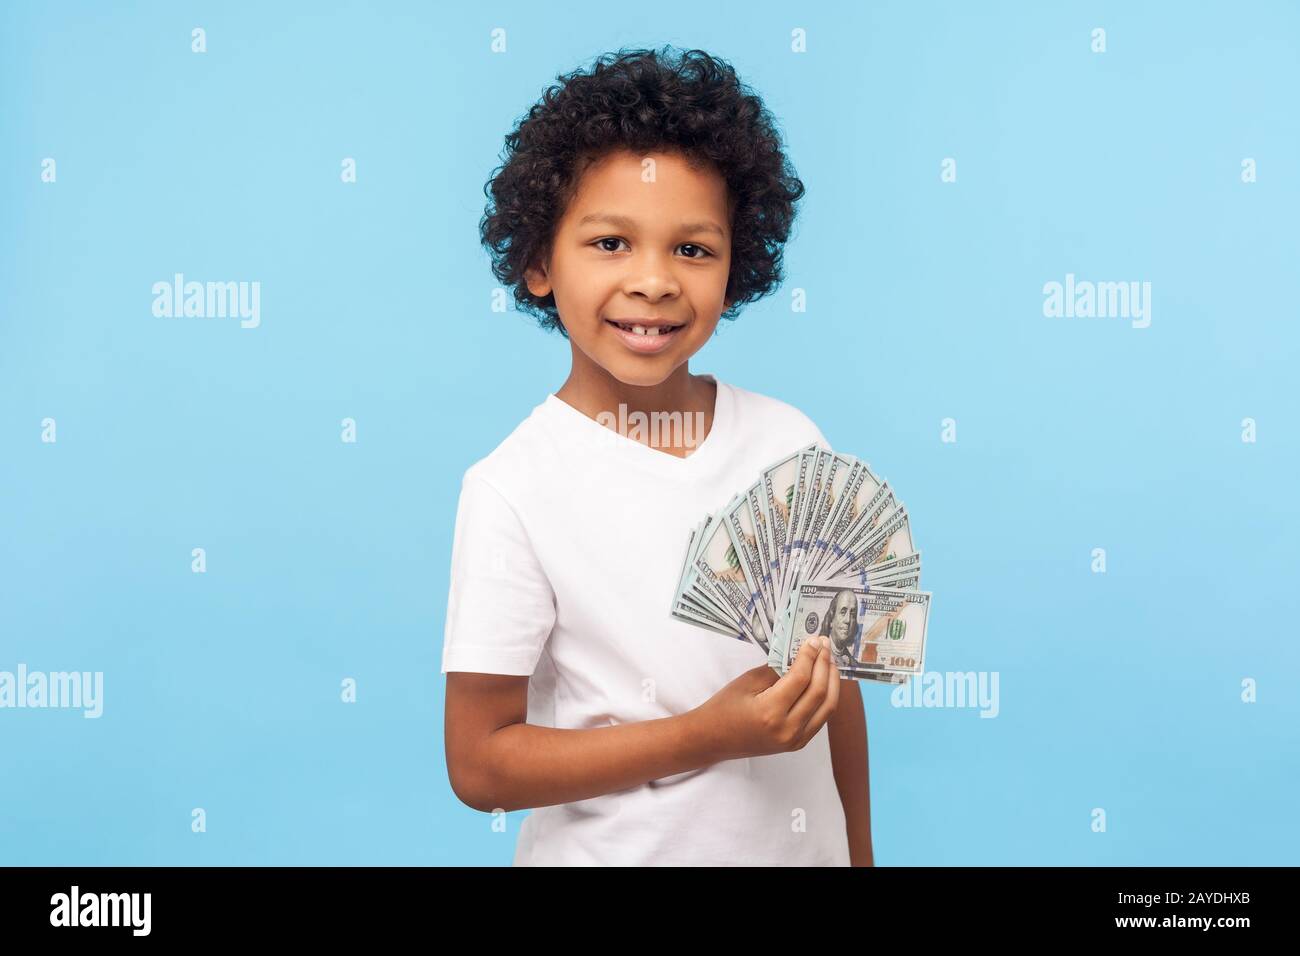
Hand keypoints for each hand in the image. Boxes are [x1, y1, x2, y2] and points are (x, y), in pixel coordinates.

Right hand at [693, 635, 841, 760]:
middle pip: (819, 692)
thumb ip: (777, 669)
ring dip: (832, 681)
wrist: (713, 739)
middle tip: (824, 645)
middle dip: (824, 664)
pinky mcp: (798, 743)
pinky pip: (821, 718)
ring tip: (829, 660)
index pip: (801, 678)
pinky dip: (827, 697)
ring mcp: (795, 740)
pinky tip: (825, 681)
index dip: (810, 656)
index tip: (813, 640)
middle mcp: (787, 729)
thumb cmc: (725, 708)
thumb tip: (801, 654)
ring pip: (827, 707)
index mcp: (770, 712)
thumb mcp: (748, 682)